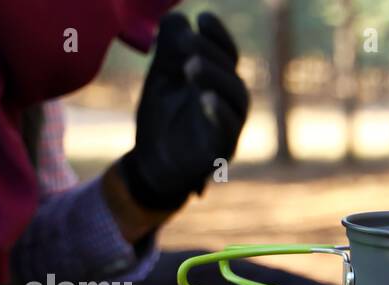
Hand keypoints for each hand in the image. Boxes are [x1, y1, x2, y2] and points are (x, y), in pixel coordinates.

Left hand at [120, 12, 248, 210]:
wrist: (152, 162)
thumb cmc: (162, 117)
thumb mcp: (161, 75)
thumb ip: (169, 47)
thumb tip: (179, 18)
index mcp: (218, 80)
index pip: (226, 53)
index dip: (218, 35)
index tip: (202, 17)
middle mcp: (229, 101)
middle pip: (232, 72)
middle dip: (211, 52)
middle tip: (187, 40)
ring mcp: (229, 125)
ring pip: (236, 98)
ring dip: (215, 77)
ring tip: (191, 65)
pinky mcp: (222, 149)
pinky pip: (229, 130)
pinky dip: (220, 113)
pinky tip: (205, 98)